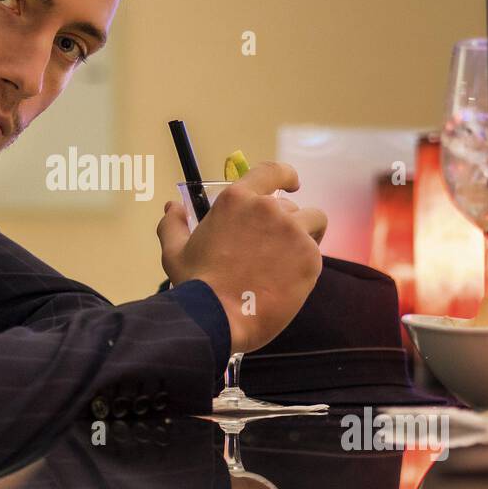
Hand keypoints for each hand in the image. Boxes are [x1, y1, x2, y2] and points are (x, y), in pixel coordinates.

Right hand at [157, 161, 326, 351]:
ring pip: (313, 224)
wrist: (219, 317)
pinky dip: (304, 264)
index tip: (291, 184)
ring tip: (288, 262)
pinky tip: (287, 281)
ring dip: (304, 237)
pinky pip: (314, 253)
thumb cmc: (196, 285)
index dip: (285, 175)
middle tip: (271, 250)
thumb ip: (174, 224)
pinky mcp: (309, 257)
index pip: (271, 171)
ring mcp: (293, 232)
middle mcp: (268, 208)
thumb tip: (172, 207)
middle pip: (291, 206)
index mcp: (237, 200)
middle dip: (285, 223)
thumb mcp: (174, 252)